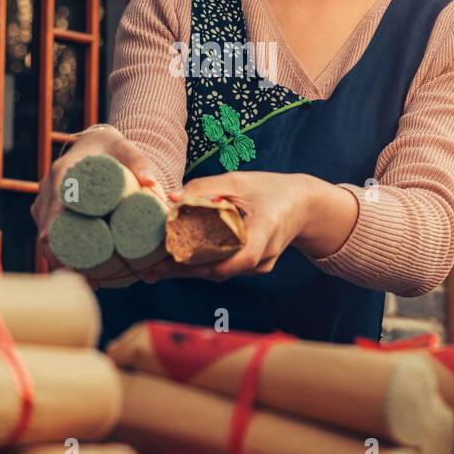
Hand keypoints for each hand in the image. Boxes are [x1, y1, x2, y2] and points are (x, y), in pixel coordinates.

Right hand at [31, 125, 162, 270]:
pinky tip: (76, 274)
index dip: (55, 232)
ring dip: (59, 259)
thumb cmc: (111, 147)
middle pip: (46, 229)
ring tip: (87, 282)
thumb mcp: (125, 148)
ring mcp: (45, 202)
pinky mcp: (48, 211)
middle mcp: (48, 189)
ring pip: (46, 236)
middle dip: (59, 256)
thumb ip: (138, 161)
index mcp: (62, 173)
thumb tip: (152, 182)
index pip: (53, 207)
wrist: (94, 143)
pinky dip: (58, 253)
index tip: (62, 253)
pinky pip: (49, 234)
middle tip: (82, 278)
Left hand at [152, 171, 313, 282]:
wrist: (303, 205)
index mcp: (264, 232)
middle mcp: (264, 256)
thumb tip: (171, 197)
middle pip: (219, 271)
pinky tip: (177, 264)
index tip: (174, 258)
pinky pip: (225, 269)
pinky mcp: (256, 267)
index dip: (204, 262)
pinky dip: (202, 266)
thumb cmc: (270, 188)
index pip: (236, 258)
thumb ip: (205, 187)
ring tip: (155, 269)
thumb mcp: (239, 180)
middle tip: (150, 269)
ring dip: (188, 271)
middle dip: (183, 271)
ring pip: (220, 272)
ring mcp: (261, 266)